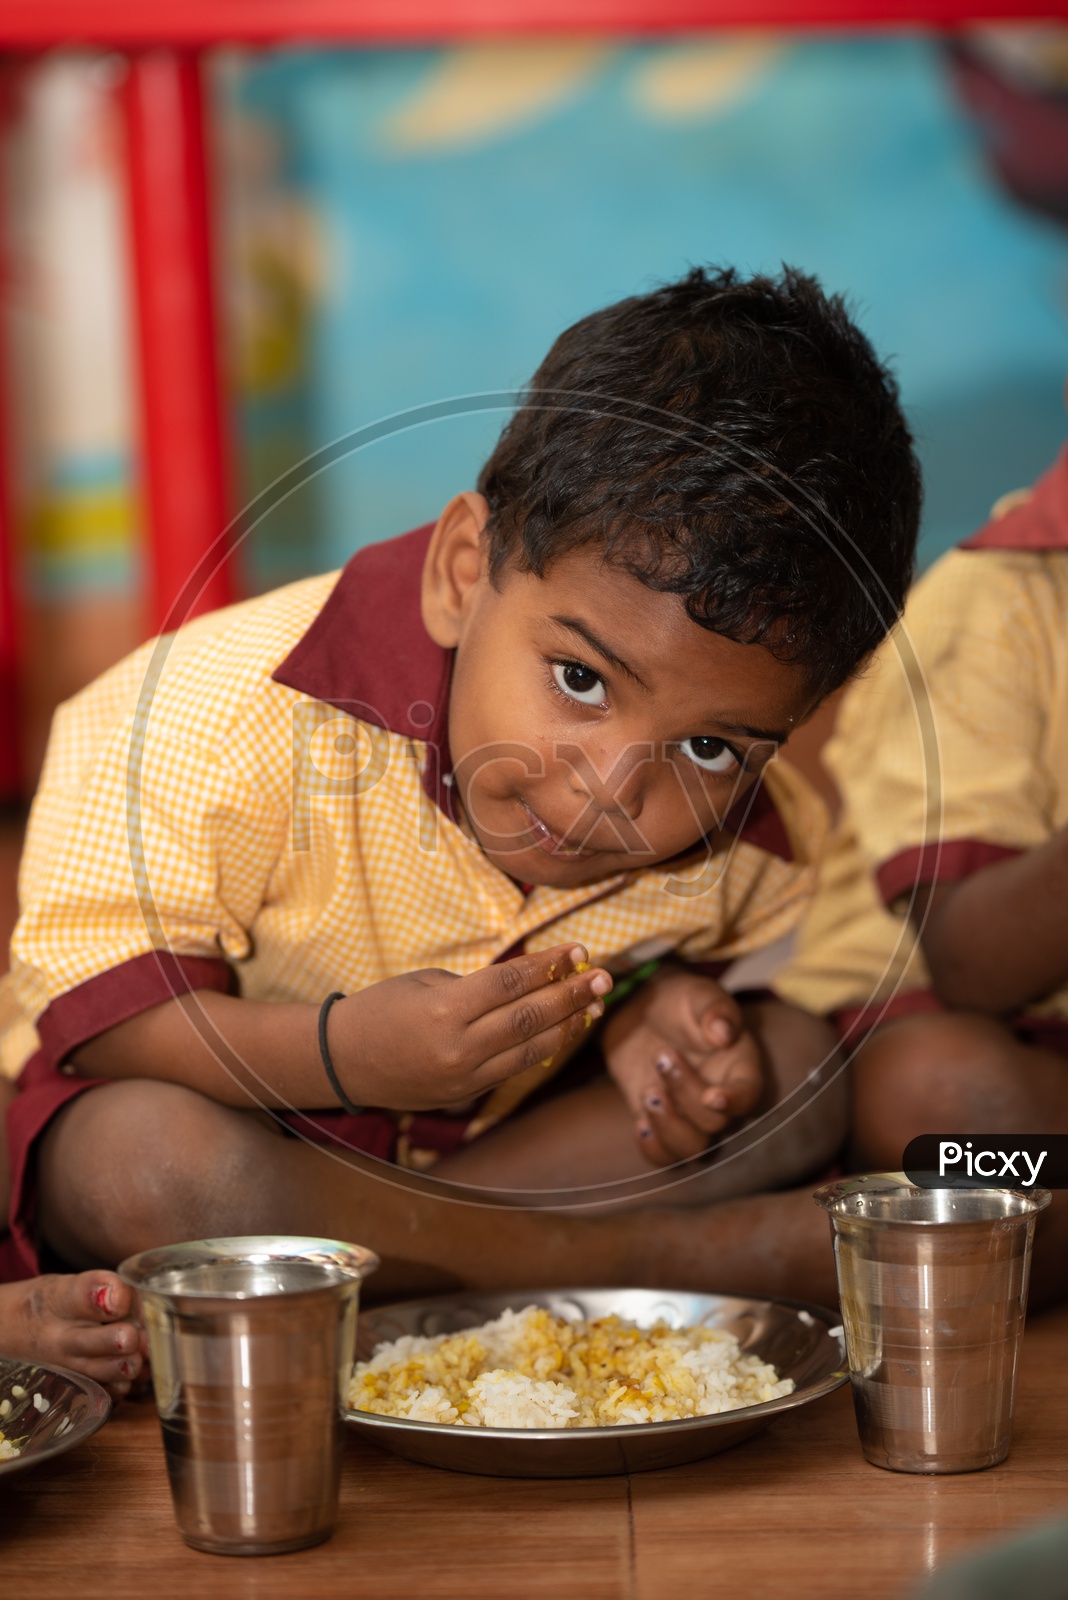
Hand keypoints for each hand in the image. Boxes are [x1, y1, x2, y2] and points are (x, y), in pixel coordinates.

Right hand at [326, 944, 611, 1110]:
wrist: (342, 1062)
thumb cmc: (381, 1008)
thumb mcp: (426, 982)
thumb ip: (478, 987)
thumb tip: (531, 981)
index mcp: (444, 1009)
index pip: (511, 983)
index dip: (550, 966)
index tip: (579, 950)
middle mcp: (458, 1047)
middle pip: (529, 1018)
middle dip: (572, 995)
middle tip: (603, 977)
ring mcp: (463, 1076)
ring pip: (530, 1050)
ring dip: (566, 1025)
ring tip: (593, 1004)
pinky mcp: (465, 1094)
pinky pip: (513, 1068)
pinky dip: (541, 1048)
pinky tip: (562, 1030)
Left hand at [601, 966, 762, 1164]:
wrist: (642, 1011)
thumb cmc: (679, 999)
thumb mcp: (697, 994)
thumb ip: (713, 1009)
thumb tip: (723, 1032)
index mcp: (737, 1065)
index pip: (748, 1094)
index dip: (734, 1102)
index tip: (711, 1096)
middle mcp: (718, 1095)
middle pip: (715, 1122)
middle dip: (685, 1095)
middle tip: (660, 1056)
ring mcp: (689, 1112)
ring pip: (692, 1148)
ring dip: (668, 1128)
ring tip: (647, 1092)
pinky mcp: (661, 1120)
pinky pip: (663, 1155)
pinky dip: (651, 1148)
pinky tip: (638, 1123)